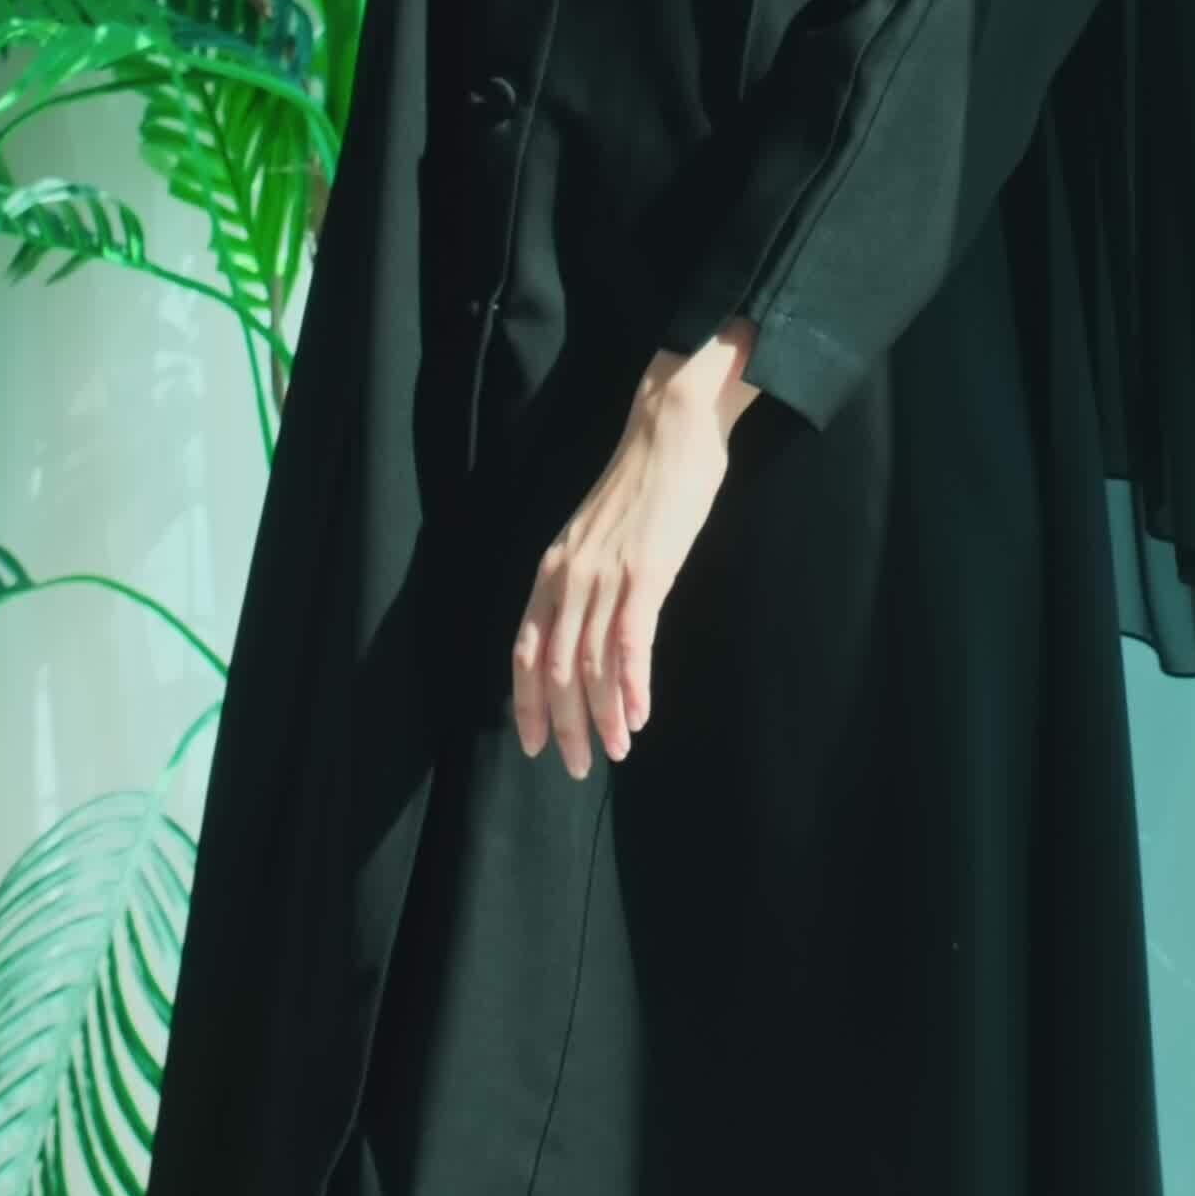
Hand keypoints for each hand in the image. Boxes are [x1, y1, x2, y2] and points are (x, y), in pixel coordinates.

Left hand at [509, 355, 744, 774]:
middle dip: (564, 724)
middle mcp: (568, 577)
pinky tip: (639, 715)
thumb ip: (587, 582)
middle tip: (579, 765)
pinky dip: (632, 686)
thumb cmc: (642, 484)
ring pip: (589, 664)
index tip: (536, 745)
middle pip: (553, 669)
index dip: (528, 704)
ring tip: (615, 751)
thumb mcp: (597, 538)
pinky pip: (630, 643)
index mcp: (551, 571)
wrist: (670, 430)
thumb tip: (589, 635)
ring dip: (602, 716)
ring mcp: (606, 575)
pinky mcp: (646, 572)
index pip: (524, 652)